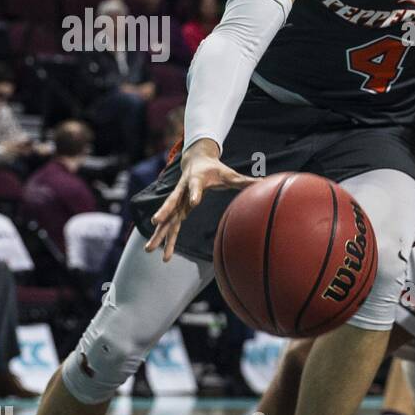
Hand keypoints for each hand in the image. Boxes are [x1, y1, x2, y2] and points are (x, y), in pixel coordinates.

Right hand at [146, 141, 255, 260]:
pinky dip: (166, 238)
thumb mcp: (230, 173)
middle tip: (156, 223)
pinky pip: (170, 225)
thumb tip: (265, 182)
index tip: (194, 202)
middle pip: (172, 203)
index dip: (195, 193)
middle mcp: (182, 191)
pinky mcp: (177, 209)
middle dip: (164, 213)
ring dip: (159, 233)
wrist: (195, 160)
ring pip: (167, 218)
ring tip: (149, 250)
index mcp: (196, 180)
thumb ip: (245, 180)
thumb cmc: (215, 169)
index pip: (195, 187)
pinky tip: (163, 254)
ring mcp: (177, 201)